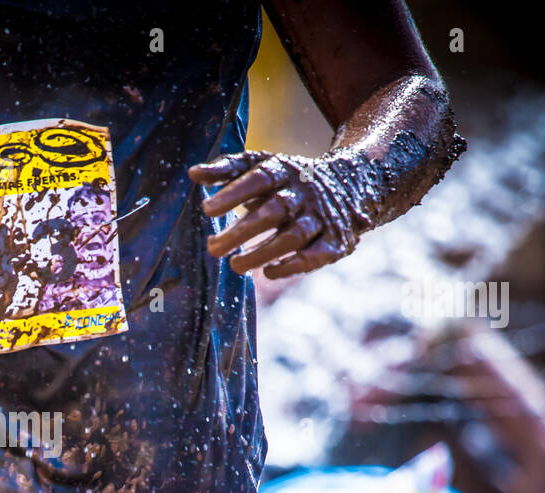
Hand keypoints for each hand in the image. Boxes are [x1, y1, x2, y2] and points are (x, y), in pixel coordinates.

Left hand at [190, 148, 382, 278]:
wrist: (351, 184)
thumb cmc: (289, 180)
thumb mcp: (263, 166)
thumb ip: (228, 171)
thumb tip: (193, 174)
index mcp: (285, 170)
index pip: (259, 177)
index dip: (233, 193)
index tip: (207, 210)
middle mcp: (305, 192)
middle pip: (274, 210)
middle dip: (242, 231)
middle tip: (212, 248)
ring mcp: (322, 217)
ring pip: (294, 236)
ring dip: (263, 253)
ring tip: (234, 266)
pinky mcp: (335, 241)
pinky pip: (314, 256)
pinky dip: (290, 266)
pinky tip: (267, 272)